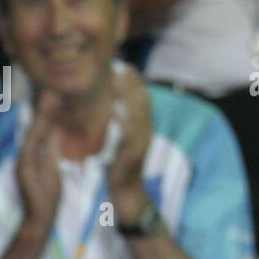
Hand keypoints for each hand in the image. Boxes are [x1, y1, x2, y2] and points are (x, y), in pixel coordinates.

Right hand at [16, 90, 63, 234]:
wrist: (40, 217)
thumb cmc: (48, 194)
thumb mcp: (54, 166)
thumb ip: (54, 148)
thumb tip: (58, 129)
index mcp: (33, 153)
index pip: (40, 128)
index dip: (46, 111)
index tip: (55, 93)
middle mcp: (25, 154)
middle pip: (34, 127)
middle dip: (43, 108)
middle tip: (52, 88)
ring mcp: (22, 161)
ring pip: (32, 133)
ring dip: (40, 115)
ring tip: (49, 97)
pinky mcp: (23, 169)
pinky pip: (31, 147)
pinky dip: (36, 133)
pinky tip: (43, 121)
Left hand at [107, 65, 153, 218]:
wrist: (127, 193)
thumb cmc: (120, 166)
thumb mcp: (123, 141)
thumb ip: (121, 124)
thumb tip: (113, 107)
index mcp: (143, 125)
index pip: (142, 97)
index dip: (135, 81)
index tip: (124, 64)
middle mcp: (146, 130)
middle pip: (142, 100)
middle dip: (132, 82)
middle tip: (121, 65)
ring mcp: (142, 141)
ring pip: (138, 112)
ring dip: (128, 95)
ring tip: (117, 79)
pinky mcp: (134, 153)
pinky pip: (129, 134)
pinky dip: (123, 120)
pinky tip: (114, 110)